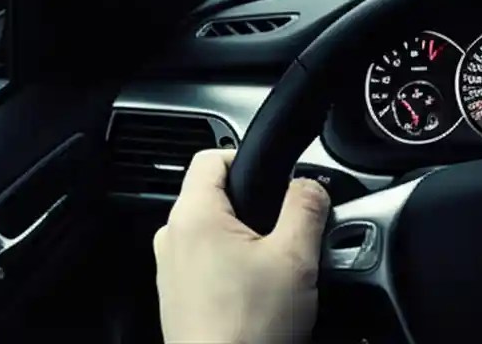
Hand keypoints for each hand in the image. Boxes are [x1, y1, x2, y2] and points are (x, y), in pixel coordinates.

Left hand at [153, 149, 331, 343]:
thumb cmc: (249, 331)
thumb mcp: (296, 258)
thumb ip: (307, 206)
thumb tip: (311, 185)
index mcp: (193, 215)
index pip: (212, 155)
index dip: (249, 158)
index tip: (277, 179)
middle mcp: (172, 238)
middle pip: (216, 196)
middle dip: (256, 208)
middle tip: (288, 234)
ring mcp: (170, 270)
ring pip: (214, 233)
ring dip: (246, 242)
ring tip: (276, 271)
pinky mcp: (177, 298)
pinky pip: (206, 264)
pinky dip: (232, 269)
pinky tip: (259, 296)